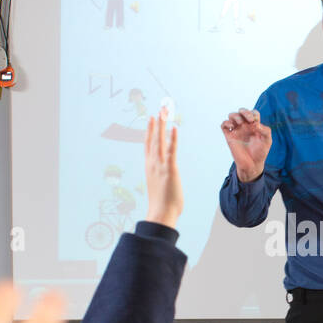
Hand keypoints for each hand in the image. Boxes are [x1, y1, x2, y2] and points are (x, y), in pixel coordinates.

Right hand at [144, 111, 181, 227]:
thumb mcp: (159, 187)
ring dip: (162, 126)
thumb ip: (160, 179)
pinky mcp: (170, 169)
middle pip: (153, 139)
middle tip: (158, 109)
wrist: (161, 213)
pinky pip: (171, 150)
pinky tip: (174, 128)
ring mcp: (160, 166)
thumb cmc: (161, 205)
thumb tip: (165, 179)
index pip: (148, 145)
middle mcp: (153, 164)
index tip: (150, 119)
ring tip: (163, 112)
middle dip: (156, 123)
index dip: (149, 131)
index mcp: (150, 167)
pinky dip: (172, 139)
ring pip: (160, 141)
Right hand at [221, 108, 270, 182]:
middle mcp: (245, 126)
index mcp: (254, 125)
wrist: (252, 164)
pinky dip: (226, 122)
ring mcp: (236, 130)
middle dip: (244, 111)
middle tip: (249, 120)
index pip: (253, 113)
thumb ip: (266, 131)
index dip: (253, 114)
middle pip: (242, 111)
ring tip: (240, 123)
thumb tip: (256, 124)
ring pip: (232, 115)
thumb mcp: (267, 141)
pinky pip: (224, 125)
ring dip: (235, 116)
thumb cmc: (260, 152)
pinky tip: (232, 127)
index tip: (255, 123)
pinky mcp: (229, 136)